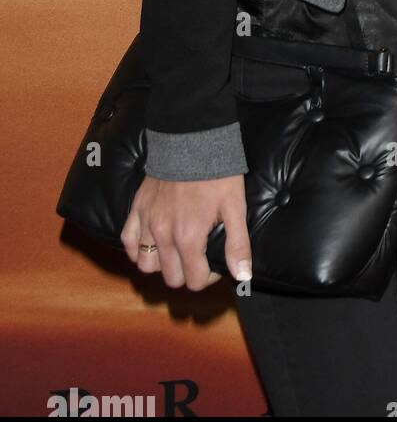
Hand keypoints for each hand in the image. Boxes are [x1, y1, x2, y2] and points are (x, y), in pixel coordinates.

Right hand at [121, 173, 251, 290]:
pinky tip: (154, 242)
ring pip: (146, 265)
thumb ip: (238, 244)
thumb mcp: (235, 207)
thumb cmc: (217, 174)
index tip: (216, 264)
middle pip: (171, 278)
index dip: (209, 277)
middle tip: (199, 258)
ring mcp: (146, 223)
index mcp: (188, 237)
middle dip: (187, 273)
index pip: (194, 280)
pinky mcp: (137, 209)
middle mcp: (163, 235)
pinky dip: (138, 249)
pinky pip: (128, 242)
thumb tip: (242, 275)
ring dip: (162, 265)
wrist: (192, 141)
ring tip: (177, 252)